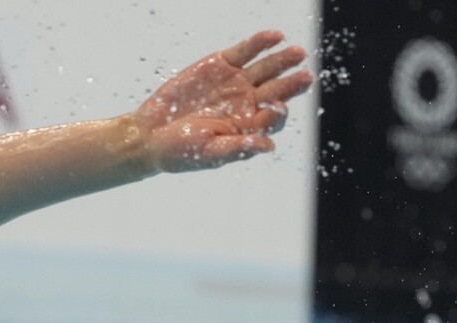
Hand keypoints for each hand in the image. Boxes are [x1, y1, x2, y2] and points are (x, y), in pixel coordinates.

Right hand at [132, 30, 312, 173]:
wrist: (150, 133)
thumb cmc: (180, 151)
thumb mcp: (208, 153)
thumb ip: (238, 148)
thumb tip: (268, 146)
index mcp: (249, 127)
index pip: (272, 118)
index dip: (277, 112)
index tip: (277, 108)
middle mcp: (247, 104)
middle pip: (276, 90)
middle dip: (291, 84)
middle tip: (306, 77)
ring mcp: (236, 82)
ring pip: (266, 68)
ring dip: (282, 61)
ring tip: (297, 53)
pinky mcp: (221, 64)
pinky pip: (245, 52)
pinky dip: (259, 43)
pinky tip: (275, 36)